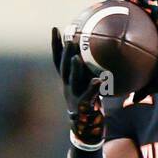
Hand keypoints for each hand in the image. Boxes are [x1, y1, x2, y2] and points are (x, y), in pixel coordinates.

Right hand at [51, 27, 104, 144]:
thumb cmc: (89, 104)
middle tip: (68, 37)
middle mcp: (68, 87)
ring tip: (76, 57)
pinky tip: (97, 80)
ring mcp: (75, 97)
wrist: (86, 129)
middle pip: (63, 67)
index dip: (56, 45)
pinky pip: (88, 96)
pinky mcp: (85, 106)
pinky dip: (92, 88)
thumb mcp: (87, 85)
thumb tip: (102, 53)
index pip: (58, 60)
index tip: (55, 28)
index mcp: (67, 81)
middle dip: (64, 52)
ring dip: (74, 68)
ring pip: (72, 80)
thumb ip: (91, 71)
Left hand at [122, 0, 157, 93]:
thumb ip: (145, 88)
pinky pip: (152, 10)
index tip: (120, 23)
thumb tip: (134, 99)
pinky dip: (143, 1)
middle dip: (134, 10)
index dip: (132, 28)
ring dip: (137, 0)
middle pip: (144, 19)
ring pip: (148, 10)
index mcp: (157, 46)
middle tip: (120, 4)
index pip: (142, 35)